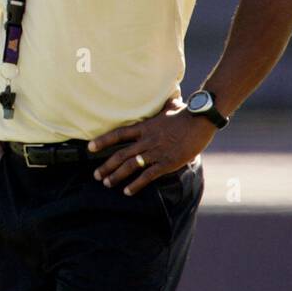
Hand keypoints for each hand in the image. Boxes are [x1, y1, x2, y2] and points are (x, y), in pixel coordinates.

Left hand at [89, 97, 214, 195]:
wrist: (201, 121)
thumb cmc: (186, 114)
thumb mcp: (170, 108)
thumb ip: (164, 107)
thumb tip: (170, 99)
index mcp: (145, 127)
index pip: (118, 134)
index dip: (102, 141)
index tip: (89, 147)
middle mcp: (146, 140)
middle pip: (120, 154)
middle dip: (106, 166)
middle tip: (96, 175)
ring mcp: (156, 152)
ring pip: (130, 166)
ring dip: (116, 176)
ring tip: (107, 183)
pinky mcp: (166, 163)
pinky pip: (147, 176)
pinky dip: (135, 184)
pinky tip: (127, 191)